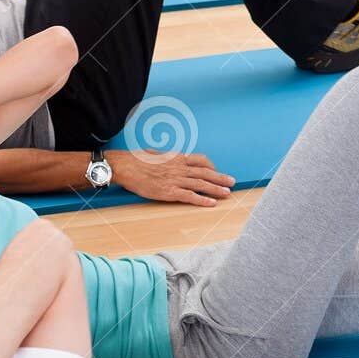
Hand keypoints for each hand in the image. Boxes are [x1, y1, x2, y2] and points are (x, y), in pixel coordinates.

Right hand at [111, 149, 234, 205]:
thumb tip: (158, 154)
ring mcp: (175, 180)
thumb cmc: (136, 160)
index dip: (211, 167)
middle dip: (221, 178)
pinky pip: (190, 196)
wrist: (126, 166)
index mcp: (177, 158)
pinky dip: (202, 200)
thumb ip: (161, 156)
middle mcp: (179, 168)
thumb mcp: (153, 154)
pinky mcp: (169, 192)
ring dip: (216, 189)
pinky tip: (211, 203)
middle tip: (232, 182)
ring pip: (201, 185)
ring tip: (227, 194)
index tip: (217, 171)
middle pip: (206, 173)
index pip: (200, 160)